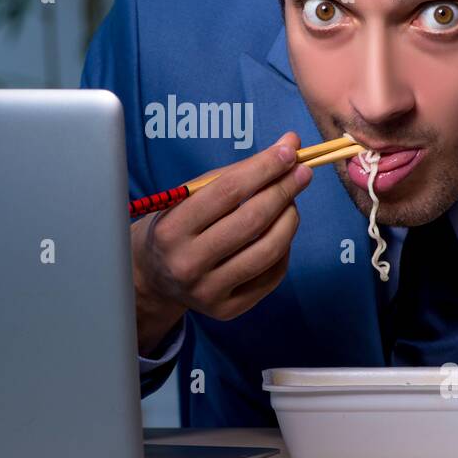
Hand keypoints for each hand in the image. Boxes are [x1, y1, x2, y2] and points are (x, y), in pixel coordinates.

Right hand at [131, 131, 310, 356]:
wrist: (154, 277)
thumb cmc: (178, 226)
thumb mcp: (190, 196)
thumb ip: (237, 173)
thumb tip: (288, 147)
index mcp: (171, 230)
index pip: (227, 192)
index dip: (262, 168)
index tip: (288, 151)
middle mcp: (187, 264)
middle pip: (251, 221)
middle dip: (284, 190)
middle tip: (303, 172)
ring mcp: (209, 292)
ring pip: (268, 250)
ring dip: (290, 218)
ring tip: (292, 201)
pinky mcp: (228, 310)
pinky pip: (272, 274)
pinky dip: (284, 247)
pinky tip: (279, 231)